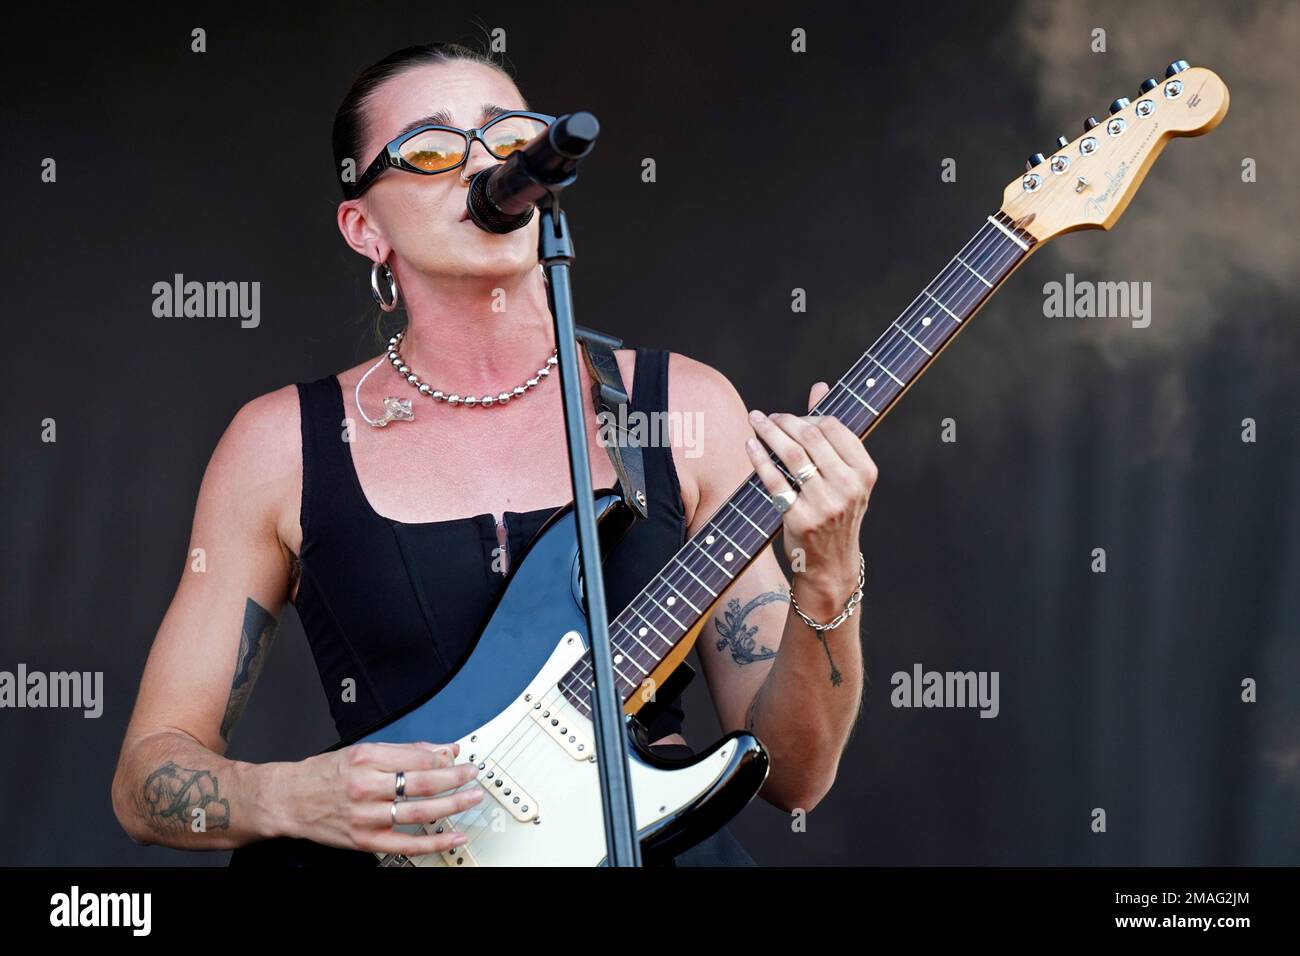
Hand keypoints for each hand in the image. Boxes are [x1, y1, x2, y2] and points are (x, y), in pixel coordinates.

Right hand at [276, 740, 485, 857]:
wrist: (288, 799)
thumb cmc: (324, 774)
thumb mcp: (362, 751)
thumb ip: (404, 751)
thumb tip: (441, 750)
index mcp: (367, 758)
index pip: (417, 758)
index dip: (445, 759)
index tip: (460, 759)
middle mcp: (367, 786)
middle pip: (423, 783)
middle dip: (456, 779)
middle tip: (474, 775)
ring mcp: (366, 816)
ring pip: (419, 811)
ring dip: (453, 805)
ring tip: (472, 798)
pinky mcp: (365, 840)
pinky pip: (406, 844)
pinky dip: (434, 841)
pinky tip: (453, 836)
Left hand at [743, 382, 877, 615]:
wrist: (831, 563)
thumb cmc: (836, 512)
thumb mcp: (844, 476)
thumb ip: (832, 432)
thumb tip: (819, 387)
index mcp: (864, 472)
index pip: (834, 428)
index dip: (807, 416)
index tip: (790, 417)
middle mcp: (848, 487)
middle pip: (810, 437)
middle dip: (784, 421)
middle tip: (768, 416)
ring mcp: (824, 504)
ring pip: (791, 455)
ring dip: (768, 432)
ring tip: (756, 421)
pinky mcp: (799, 518)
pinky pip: (774, 480)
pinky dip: (759, 458)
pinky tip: (751, 445)